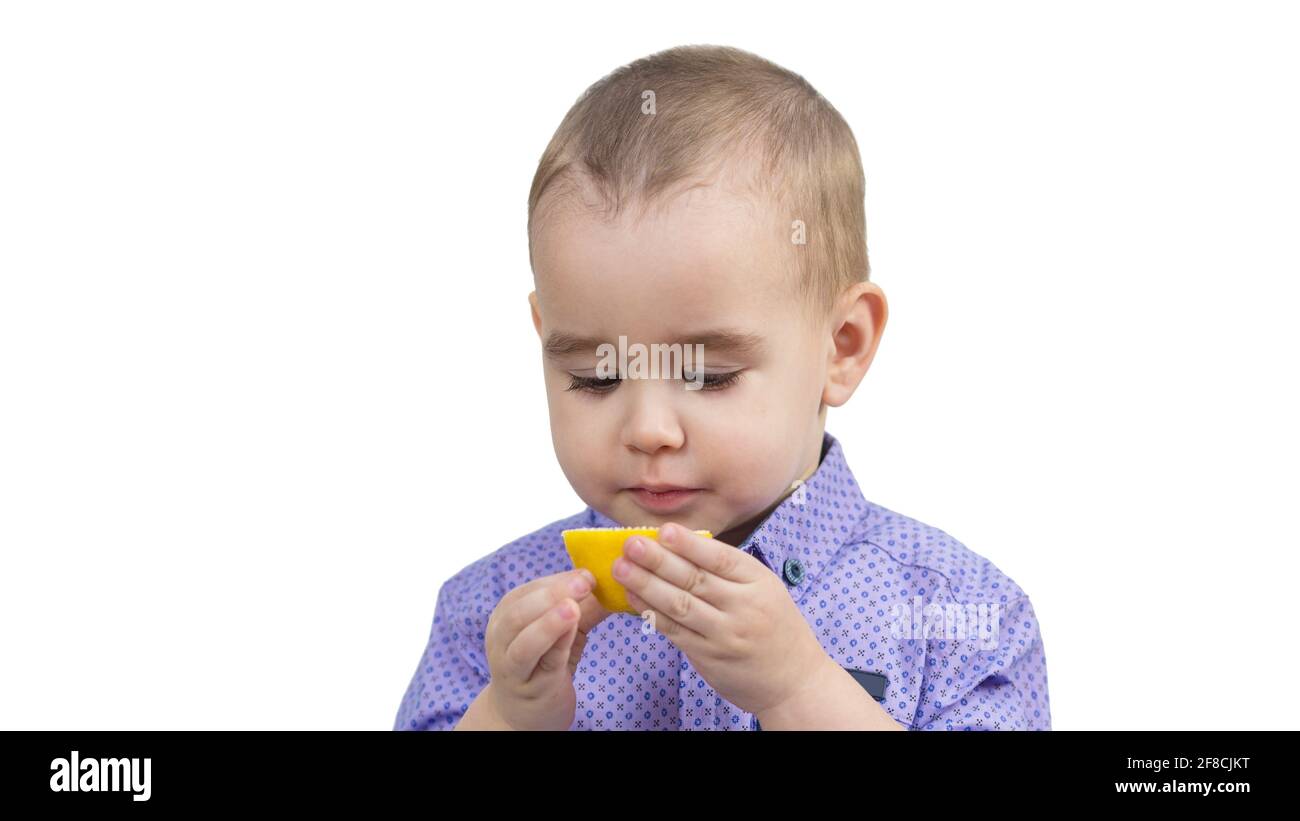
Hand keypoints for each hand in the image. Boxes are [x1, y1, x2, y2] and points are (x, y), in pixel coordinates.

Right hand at [482, 567, 612, 729]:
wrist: (523, 713)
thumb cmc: (542, 664)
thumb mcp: (563, 631)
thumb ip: (583, 608)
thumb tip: (613, 583)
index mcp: (506, 615)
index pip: (528, 591)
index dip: (557, 580)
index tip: (588, 573)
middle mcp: (501, 638)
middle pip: (519, 611)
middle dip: (552, 594)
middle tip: (584, 583)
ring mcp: (512, 666)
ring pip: (524, 642)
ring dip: (549, 622)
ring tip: (572, 608)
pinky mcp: (530, 687)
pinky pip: (542, 664)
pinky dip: (557, 646)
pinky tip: (573, 633)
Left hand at [612, 522, 833, 717]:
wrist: (795, 681)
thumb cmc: (776, 626)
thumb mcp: (766, 588)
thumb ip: (730, 570)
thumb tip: (681, 542)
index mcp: (759, 583)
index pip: (721, 558)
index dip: (690, 544)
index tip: (663, 530)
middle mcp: (742, 608)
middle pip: (694, 580)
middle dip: (658, 560)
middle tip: (630, 544)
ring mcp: (724, 635)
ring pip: (680, 605)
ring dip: (646, 585)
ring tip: (622, 568)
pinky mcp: (708, 658)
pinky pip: (675, 631)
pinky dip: (651, 613)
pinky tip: (633, 597)